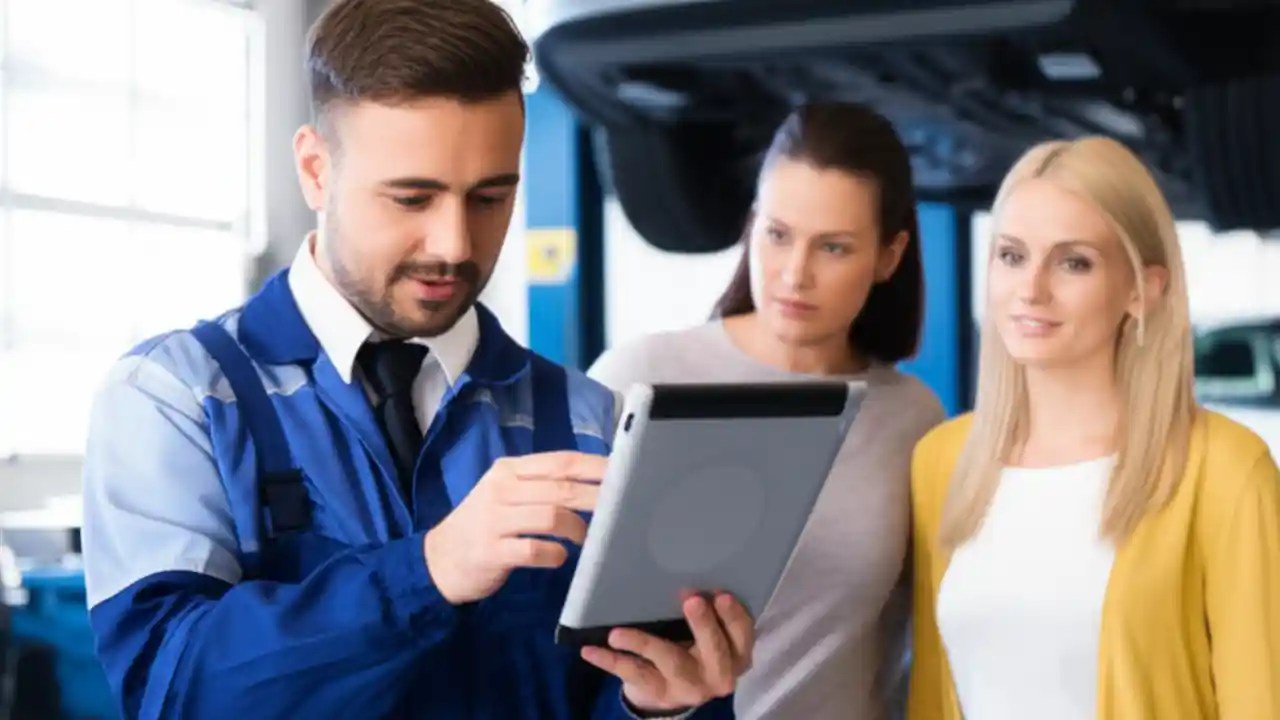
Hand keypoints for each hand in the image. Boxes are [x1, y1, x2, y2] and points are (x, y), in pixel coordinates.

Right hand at [423, 451, 605, 604]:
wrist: (440, 560)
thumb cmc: (485, 525)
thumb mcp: (507, 495)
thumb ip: (543, 486)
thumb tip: (596, 484)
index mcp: (509, 470)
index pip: (560, 461)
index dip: (595, 467)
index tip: (624, 473)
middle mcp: (501, 489)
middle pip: (561, 488)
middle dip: (597, 497)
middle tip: (620, 508)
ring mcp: (494, 520)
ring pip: (550, 516)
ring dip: (577, 529)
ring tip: (585, 539)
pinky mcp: (491, 551)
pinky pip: (533, 549)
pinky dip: (554, 554)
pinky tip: (558, 557)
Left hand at [581, 593, 754, 714]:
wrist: (672, 689)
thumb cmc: (695, 644)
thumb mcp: (709, 631)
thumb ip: (710, 608)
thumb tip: (690, 559)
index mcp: (736, 654)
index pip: (742, 636)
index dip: (734, 617)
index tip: (722, 594)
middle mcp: (717, 674)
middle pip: (714, 651)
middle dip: (703, 626)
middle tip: (691, 599)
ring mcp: (687, 687)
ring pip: (670, 662)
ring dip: (644, 643)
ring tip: (618, 633)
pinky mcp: (659, 693)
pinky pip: (634, 674)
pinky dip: (611, 661)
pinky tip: (590, 650)